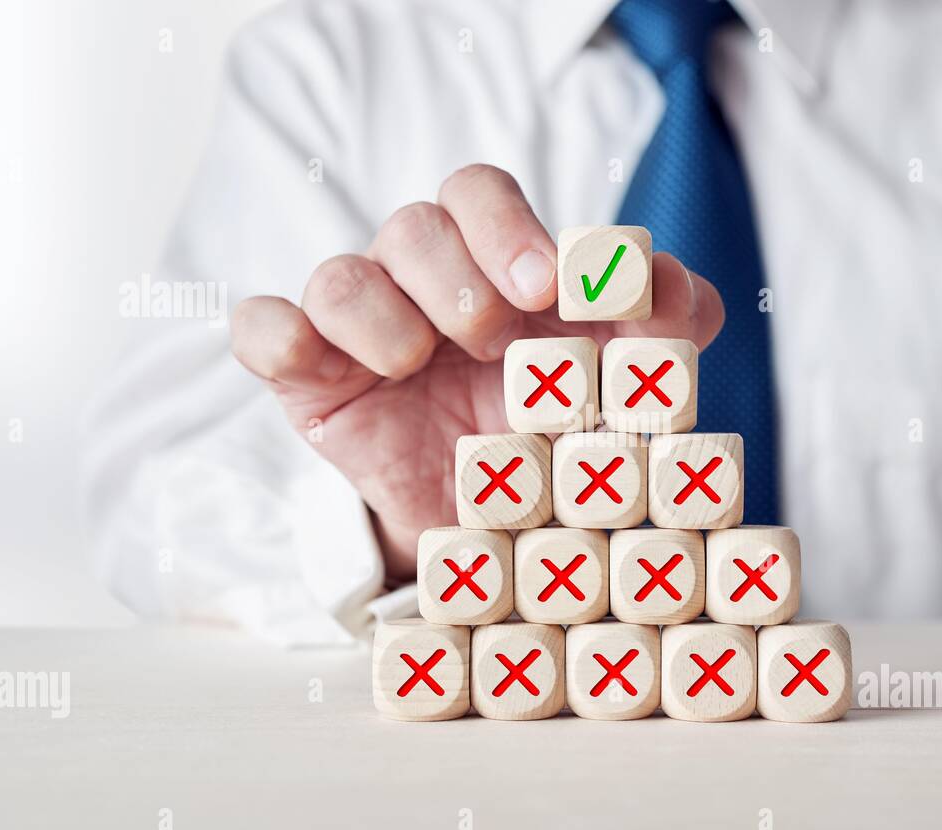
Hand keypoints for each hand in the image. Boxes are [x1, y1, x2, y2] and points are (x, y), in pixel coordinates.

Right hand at [231, 164, 723, 581]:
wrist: (492, 526)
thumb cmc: (552, 431)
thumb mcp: (618, 384)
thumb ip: (661, 328)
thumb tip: (677, 289)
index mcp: (493, 261)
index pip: (480, 192)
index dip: (508, 227)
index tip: (548, 286)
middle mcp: (421, 279)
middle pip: (414, 225)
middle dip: (457, 277)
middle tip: (493, 340)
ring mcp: (358, 325)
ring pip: (341, 275)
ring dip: (384, 316)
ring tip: (418, 367)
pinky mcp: (307, 375)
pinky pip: (264, 328)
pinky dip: (281, 335)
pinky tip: (322, 364)